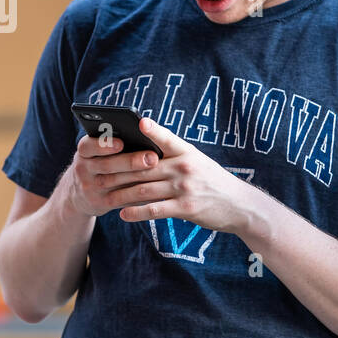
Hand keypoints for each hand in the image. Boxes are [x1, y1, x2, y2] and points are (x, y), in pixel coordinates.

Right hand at [63, 133, 161, 218]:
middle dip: (131, 161)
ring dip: (137, 177)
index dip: (103, 144)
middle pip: (106, 165)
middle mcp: (83, 169)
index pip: (87, 146)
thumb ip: (113, 144)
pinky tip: (154, 190)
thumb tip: (144, 132)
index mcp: (84, 152)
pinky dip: (137, 195)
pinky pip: (120, 199)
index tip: (121, 143)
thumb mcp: (96, 153)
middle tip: (152, 157)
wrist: (80, 195)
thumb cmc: (98, 166)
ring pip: (114, 182)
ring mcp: (90, 188)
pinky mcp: (100, 203)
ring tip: (157, 171)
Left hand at [113, 118, 255, 232]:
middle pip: (144, 167)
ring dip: (121, 193)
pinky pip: (154, 209)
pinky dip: (135, 213)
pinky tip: (123, 214)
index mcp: (187, 152)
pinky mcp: (185, 208)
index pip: (166, 138)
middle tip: (98, 173)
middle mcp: (185, 167)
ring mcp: (185, 188)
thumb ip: (173, 157)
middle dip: (118, 170)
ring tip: (105, 195)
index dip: (152, 130)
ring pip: (144, 189)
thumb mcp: (198, 162)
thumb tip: (142, 156)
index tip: (137, 122)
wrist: (239, 206)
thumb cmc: (213, 182)